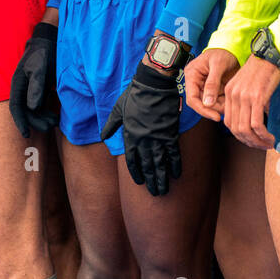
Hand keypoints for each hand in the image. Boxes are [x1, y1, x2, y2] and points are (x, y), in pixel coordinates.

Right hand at [8, 22, 58, 136]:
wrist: (51, 42)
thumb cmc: (43, 53)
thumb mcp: (40, 67)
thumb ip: (36, 86)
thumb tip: (32, 108)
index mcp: (18, 84)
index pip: (16, 107)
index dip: (20, 122)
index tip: (26, 135)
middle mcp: (23, 90)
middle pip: (26, 112)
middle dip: (37, 122)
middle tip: (51, 126)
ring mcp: (32, 91)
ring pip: (34, 112)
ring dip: (43, 119)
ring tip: (56, 121)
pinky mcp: (41, 91)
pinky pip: (42, 107)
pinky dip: (48, 113)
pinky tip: (56, 116)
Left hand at [100, 63, 183, 196]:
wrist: (153, 85)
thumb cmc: (134, 95)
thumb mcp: (117, 110)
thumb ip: (111, 126)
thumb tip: (103, 137)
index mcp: (130, 137)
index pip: (132, 161)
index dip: (136, 174)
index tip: (139, 183)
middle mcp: (143, 141)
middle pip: (147, 166)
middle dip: (151, 182)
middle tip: (155, 194)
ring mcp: (157, 139)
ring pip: (159, 164)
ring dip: (162, 179)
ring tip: (163, 191)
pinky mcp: (170, 133)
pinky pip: (173, 153)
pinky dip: (175, 165)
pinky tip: (176, 175)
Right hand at [184, 47, 238, 120]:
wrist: (233, 47)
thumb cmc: (224, 51)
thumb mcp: (218, 65)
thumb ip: (212, 83)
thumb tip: (207, 102)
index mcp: (192, 75)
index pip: (192, 98)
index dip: (202, 109)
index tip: (214, 115)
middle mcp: (196, 82)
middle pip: (200, 102)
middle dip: (212, 109)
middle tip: (224, 113)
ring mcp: (204, 86)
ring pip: (209, 103)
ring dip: (219, 107)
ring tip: (230, 108)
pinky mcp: (213, 88)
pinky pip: (216, 100)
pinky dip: (223, 103)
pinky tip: (230, 104)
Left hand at [224, 55, 279, 149]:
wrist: (273, 52)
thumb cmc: (265, 67)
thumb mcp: (248, 83)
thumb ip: (246, 100)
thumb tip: (254, 119)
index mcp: (229, 93)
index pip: (228, 121)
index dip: (239, 135)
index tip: (251, 140)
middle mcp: (233, 96)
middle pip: (235, 129)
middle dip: (248, 141)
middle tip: (260, 146)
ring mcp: (244, 97)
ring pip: (245, 129)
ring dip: (256, 141)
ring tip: (267, 144)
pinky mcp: (257, 98)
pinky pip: (256, 124)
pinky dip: (263, 135)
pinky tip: (270, 138)